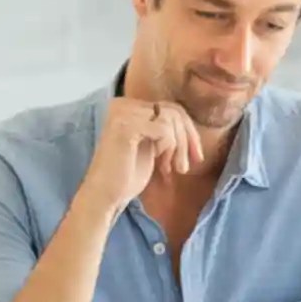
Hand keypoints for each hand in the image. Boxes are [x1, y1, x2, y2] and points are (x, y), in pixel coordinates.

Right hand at [78, 98, 203, 212]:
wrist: (105, 196)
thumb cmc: (126, 177)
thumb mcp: (151, 147)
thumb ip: (164, 130)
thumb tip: (189, 125)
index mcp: (127, 106)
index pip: (169, 107)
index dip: (188, 130)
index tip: (196, 156)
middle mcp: (122, 104)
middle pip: (174, 110)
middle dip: (187, 139)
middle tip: (185, 166)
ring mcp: (123, 113)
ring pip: (172, 119)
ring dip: (178, 147)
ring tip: (171, 168)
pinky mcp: (126, 126)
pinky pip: (164, 129)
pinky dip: (168, 147)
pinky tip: (159, 163)